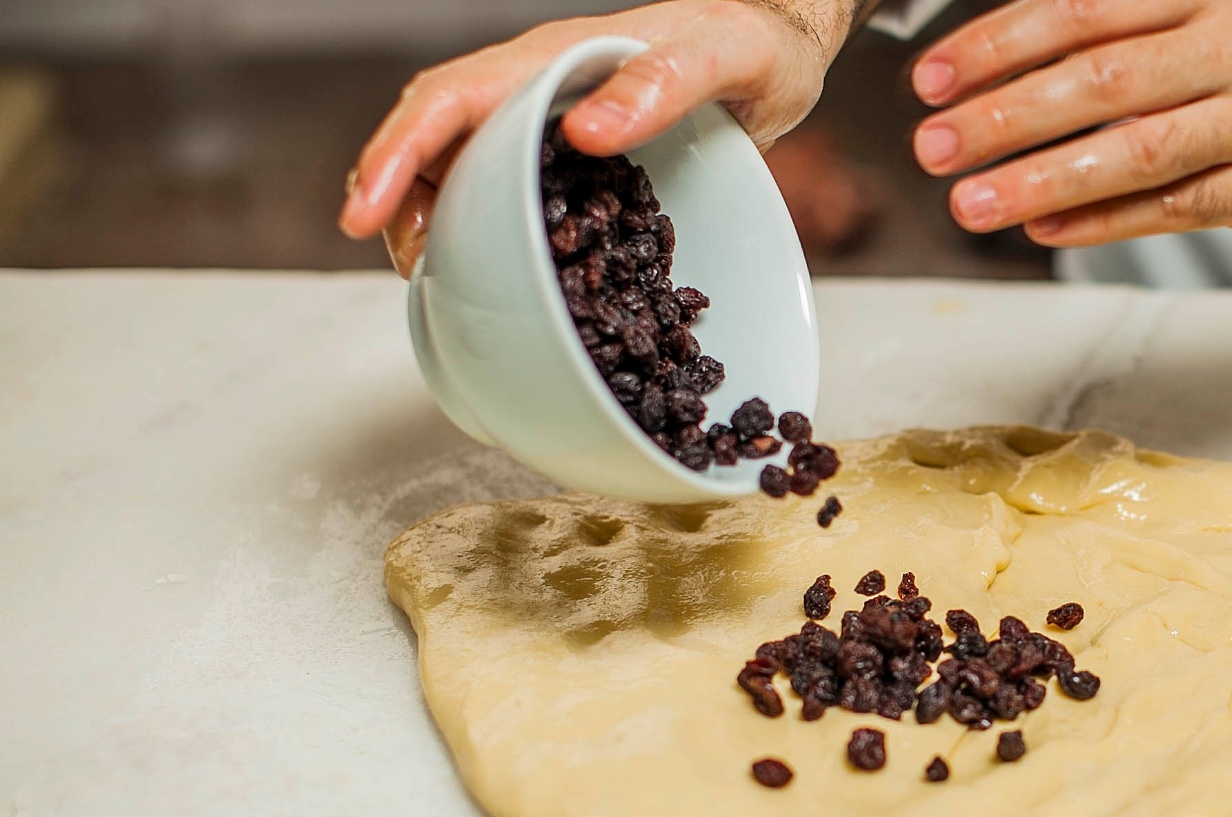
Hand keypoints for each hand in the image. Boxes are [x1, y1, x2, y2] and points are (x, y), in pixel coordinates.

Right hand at [338, 0, 842, 275]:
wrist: (785, 45)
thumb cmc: (760, 43)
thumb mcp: (729, 58)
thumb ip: (666, 83)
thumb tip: (586, 132)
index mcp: (560, 60)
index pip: (452, 96)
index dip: (399, 152)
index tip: (366, 210)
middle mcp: (544, 89)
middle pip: (439, 135)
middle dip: (399, 196)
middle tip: (404, 266)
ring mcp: (557, 123)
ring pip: (465, 165)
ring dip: (436, 218)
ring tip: (432, 277)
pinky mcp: (579, 158)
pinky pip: (513, 190)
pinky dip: (487, 230)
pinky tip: (491, 273)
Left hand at [908, 0, 1231, 246]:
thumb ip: (1130, 7)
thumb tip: (1022, 27)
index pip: (1089, 12)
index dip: (1001, 44)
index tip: (937, 75)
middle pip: (1102, 86)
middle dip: (1005, 118)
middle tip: (934, 142)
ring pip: (1133, 159)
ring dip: (1040, 183)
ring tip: (971, 200)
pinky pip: (1172, 211)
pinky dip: (1101, 221)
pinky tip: (1044, 227)